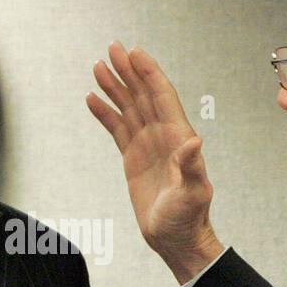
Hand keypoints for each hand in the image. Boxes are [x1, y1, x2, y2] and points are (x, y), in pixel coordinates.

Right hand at [87, 43, 223, 284]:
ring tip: (98, 66)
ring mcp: (147, 145)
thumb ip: (192, 167)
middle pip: (143, 95)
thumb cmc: (188, 218)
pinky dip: (105, 113)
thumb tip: (194, 141)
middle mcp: (163, 136)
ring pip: (128, 107)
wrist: (175, 239)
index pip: (162, 97)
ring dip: (115, 86)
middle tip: (112, 48)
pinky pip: (117, 128)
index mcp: (178, 138)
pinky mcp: (133, 158)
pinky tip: (92, 99)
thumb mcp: (192, 194)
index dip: (149, 74)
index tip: (135, 53)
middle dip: (128, 71)